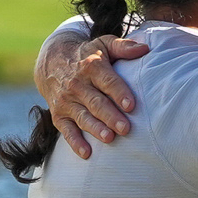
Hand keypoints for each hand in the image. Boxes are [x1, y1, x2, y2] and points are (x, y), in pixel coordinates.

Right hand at [37, 32, 145, 158]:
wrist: (52, 61)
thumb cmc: (88, 55)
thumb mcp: (103, 45)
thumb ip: (123, 47)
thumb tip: (145, 48)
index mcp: (91, 66)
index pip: (107, 81)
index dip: (119, 92)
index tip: (131, 105)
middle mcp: (77, 84)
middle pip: (96, 102)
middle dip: (110, 116)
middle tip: (126, 128)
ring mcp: (66, 100)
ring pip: (82, 117)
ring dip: (95, 128)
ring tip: (109, 138)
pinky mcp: (58, 114)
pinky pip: (66, 130)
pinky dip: (75, 142)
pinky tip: (86, 153)